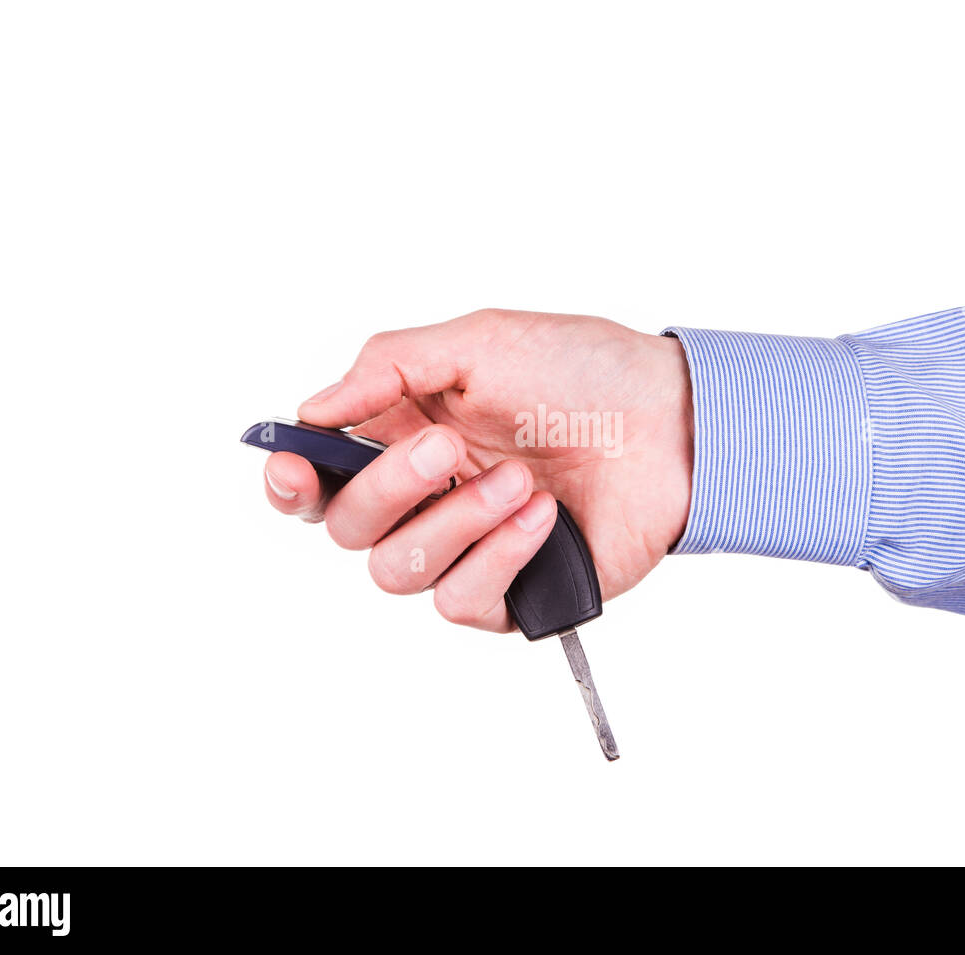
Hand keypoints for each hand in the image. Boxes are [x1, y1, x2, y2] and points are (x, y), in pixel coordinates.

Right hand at [262, 308, 693, 631]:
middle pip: (348, 527)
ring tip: (521, 480)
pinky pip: (461, 601)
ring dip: (455, 521)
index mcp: (406, 434)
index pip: (321, 478)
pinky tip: (542, 518)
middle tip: (446, 448)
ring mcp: (469, 546)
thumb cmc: (584, 371)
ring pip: (396, 573)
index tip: (292, 468)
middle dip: (389, 488)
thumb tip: (312, 410)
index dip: (291, 481)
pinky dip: (498, 557)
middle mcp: (428, 496)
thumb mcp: (479, 342)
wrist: (672, 424)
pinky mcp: (512, 592)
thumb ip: (386, 368)